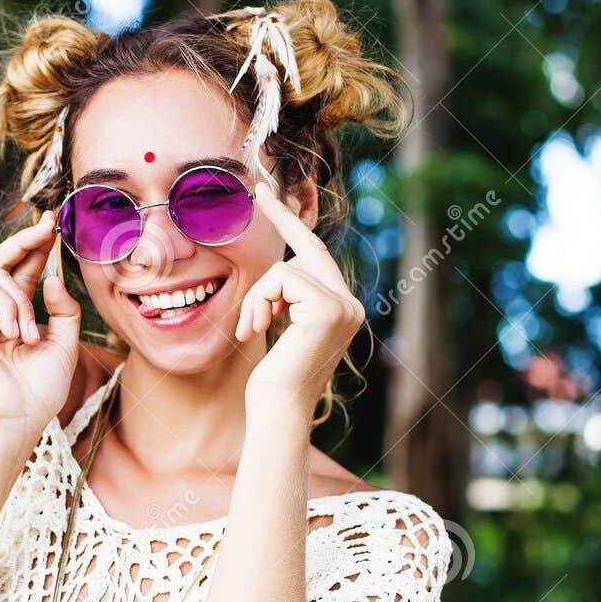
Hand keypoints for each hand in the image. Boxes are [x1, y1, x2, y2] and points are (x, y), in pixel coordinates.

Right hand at [0, 211, 81, 444]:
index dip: (38, 248)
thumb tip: (52, 278)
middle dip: (26, 241)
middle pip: (2, 262)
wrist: (15, 418)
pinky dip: (7, 307)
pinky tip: (15, 334)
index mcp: (13, 317)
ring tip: (30, 337)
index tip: (54, 224)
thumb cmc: (39, 390)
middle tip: (48, 225)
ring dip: (21, 301)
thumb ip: (63, 310)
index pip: (24, 273)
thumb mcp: (64, 344)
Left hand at [235, 182, 364, 409]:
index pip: (317, 258)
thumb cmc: (271, 380)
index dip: (295, 225)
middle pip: (309, 249)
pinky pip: (281, 280)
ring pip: (285, 270)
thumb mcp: (281, 331)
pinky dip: (259, 302)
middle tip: (259, 190)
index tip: (271, 197)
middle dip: (283, 218)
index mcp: (341, 309)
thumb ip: (289, 302)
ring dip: (255, 298)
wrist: (277, 410)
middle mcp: (350, 304)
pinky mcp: (328, 308)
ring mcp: (344, 305)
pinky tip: (257, 331)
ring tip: (250, 329)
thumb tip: (282, 274)